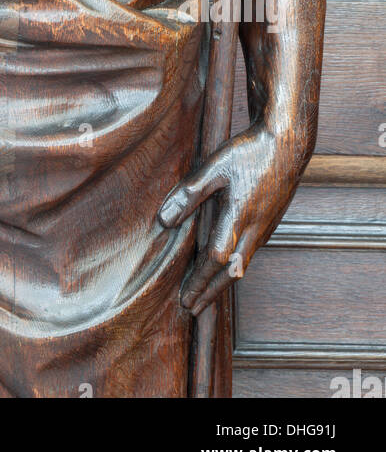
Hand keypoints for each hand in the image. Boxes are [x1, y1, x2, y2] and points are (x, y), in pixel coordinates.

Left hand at [158, 125, 306, 315]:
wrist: (288, 143)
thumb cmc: (249, 151)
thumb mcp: (214, 167)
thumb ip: (188, 194)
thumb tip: (164, 220)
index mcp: (238, 218)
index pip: (215, 262)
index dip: (199, 282)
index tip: (185, 299)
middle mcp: (255, 230)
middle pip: (232, 273)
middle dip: (211, 292)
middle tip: (192, 308)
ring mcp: (265, 227)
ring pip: (243, 265)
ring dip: (223, 281)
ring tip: (205, 292)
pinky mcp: (270, 221)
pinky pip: (250, 253)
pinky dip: (234, 266)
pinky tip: (225, 264)